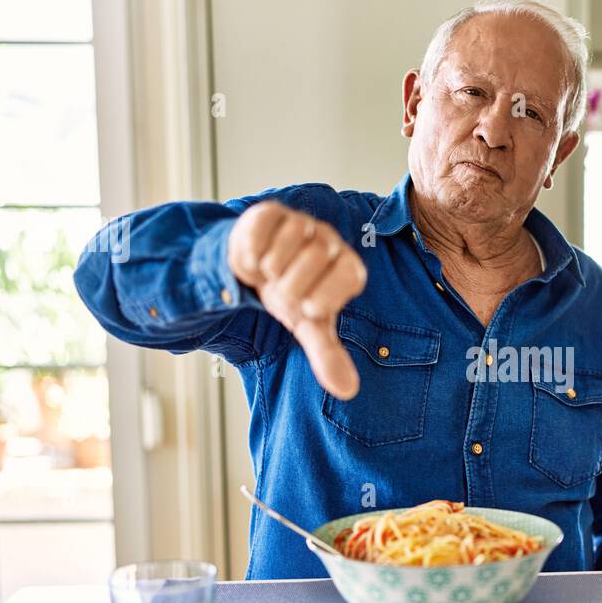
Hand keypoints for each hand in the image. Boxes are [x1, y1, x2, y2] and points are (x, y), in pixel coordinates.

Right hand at [227, 201, 366, 398]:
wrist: (252, 270)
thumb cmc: (288, 296)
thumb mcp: (308, 327)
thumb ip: (328, 355)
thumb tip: (347, 390)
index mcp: (348, 266)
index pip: (350, 276)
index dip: (321, 298)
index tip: (306, 306)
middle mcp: (330, 240)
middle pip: (314, 260)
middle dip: (288, 288)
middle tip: (282, 290)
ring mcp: (301, 222)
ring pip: (285, 250)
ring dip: (269, 270)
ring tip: (270, 273)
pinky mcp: (271, 212)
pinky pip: (261, 232)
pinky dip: (252, 253)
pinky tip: (255, 258)